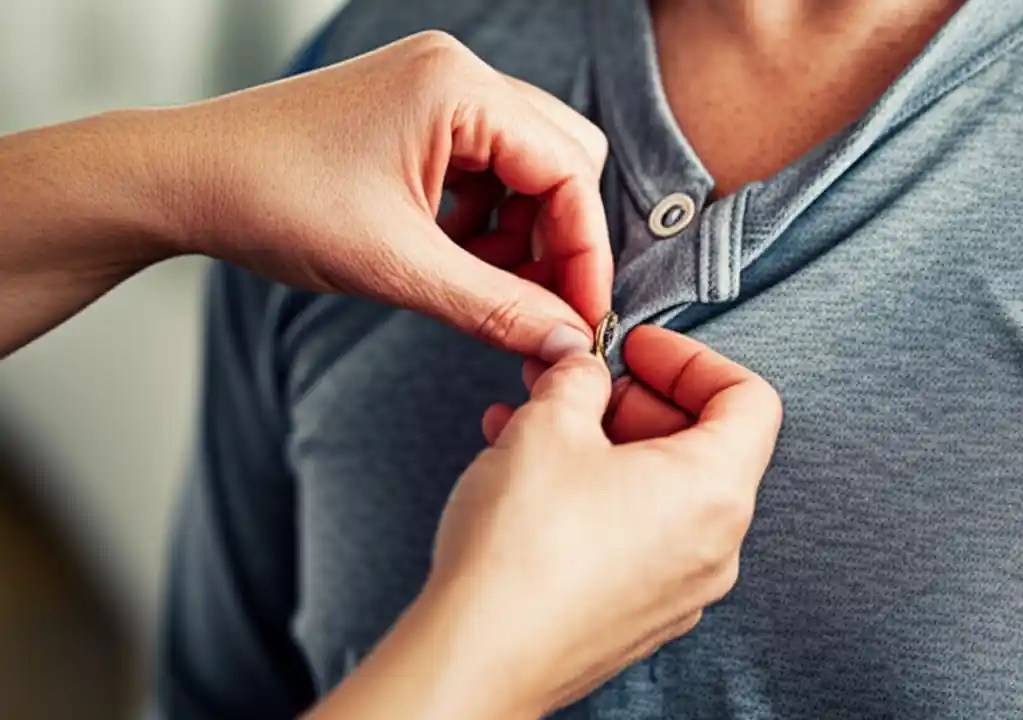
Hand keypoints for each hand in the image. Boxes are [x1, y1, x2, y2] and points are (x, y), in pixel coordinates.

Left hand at [169, 30, 611, 358]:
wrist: (182, 179)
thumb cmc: (271, 201)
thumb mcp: (395, 265)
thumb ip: (494, 307)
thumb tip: (566, 343)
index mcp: (457, 88)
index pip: (567, 170)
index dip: (584, 252)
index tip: (581, 317)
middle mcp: (456, 73)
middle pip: (561, 158)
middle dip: (558, 238)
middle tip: (540, 304)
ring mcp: (434, 89)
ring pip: (527, 165)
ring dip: (522, 232)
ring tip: (486, 284)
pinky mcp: (415, 113)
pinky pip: (486, 166)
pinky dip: (487, 218)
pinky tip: (455, 256)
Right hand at [307, 327, 781, 718]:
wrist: (477, 655)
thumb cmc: (522, 548)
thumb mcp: (548, 423)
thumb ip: (578, 377)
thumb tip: (584, 367)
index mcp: (715, 489)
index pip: (748, 399)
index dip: (690, 359)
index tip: (636, 349)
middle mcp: (714, 546)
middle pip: (702, 444)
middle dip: (634, 402)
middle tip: (576, 385)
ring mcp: (679, 589)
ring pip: (659, 492)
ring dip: (604, 446)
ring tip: (537, 424)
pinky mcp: (638, 617)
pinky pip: (634, 536)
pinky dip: (596, 495)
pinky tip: (530, 478)